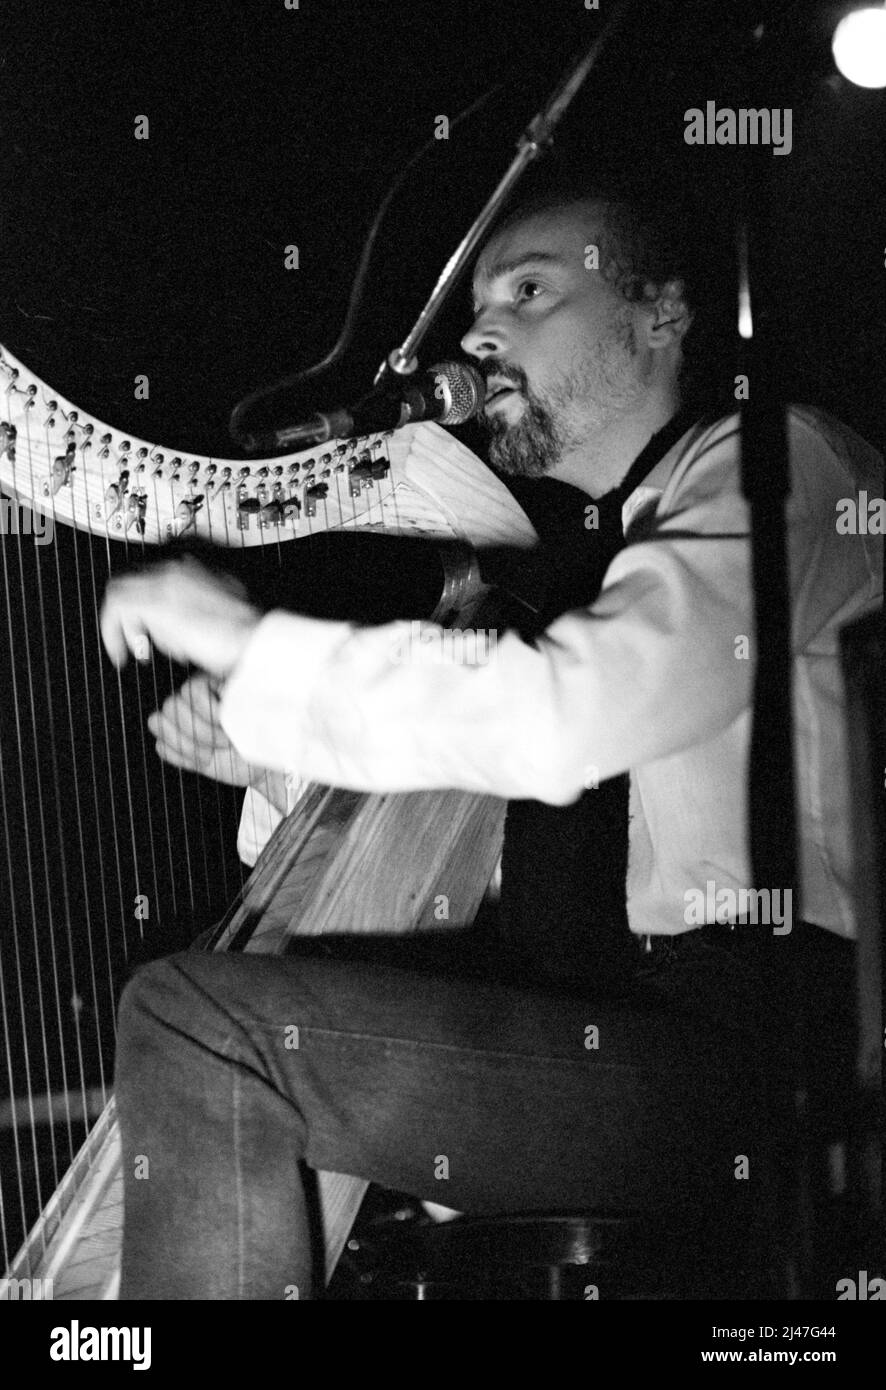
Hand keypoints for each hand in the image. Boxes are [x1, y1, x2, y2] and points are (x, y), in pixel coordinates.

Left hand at [100, 556, 260, 677]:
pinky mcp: (156, 601)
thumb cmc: (248, 634)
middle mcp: (178, 567)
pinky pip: (116, 607)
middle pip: (131, 579)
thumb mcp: (226, 610)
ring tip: (131, 648)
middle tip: (136, 641)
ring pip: (119, 590)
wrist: (255, 639)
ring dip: (121, 623)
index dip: (144, 604)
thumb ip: (201, 607)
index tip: (147, 627)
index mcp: (196, 567)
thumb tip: (180, 626)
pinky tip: (122, 653)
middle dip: (129, 613)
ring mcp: (165, 581)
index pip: (153, 575)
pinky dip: (112, 632)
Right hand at [147, 674, 260, 786]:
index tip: (225, 723)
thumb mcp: (258, 713)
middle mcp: (192, 699)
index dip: (206, 710)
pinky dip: (181, 757)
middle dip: (199, 731)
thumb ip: (242, 698)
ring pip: (157, 722)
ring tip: (211, 753)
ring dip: (187, 744)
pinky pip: (161, 746)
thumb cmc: (260, 735)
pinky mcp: (175, 743)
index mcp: (211, 684)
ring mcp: (180, 721)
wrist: (258, 762)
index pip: (191, 689)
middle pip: (171, 706)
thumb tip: (227, 692)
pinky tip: (202, 760)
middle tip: (223, 742)